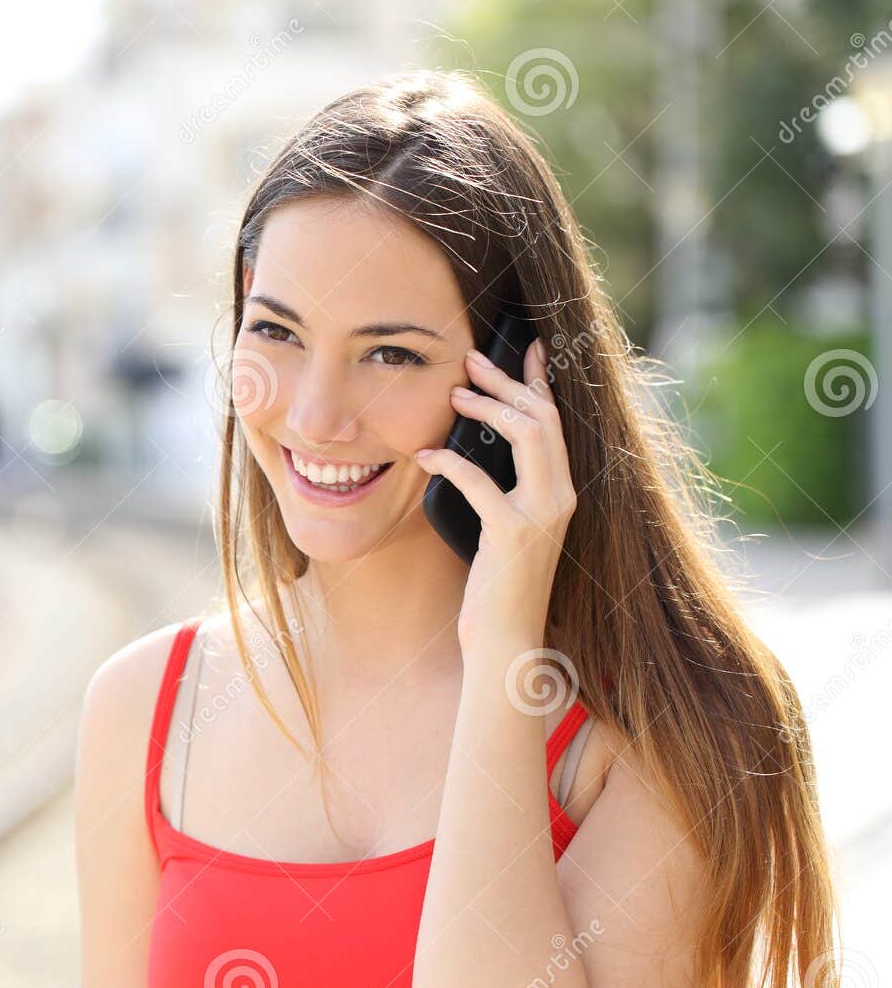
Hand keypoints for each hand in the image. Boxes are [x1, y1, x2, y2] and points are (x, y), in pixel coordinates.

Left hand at [413, 336, 576, 652]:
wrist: (506, 640)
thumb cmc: (497, 588)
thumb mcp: (504, 531)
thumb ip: (502, 491)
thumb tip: (471, 449)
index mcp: (561, 493)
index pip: (556, 423)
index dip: (541, 381)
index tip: (527, 347)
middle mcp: (560, 497)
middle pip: (542, 418)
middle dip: (507, 382)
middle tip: (471, 360)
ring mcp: (541, 514)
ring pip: (525, 436)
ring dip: (487, 408)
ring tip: (453, 394)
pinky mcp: (512, 532)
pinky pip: (479, 481)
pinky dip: (450, 461)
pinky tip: (426, 454)